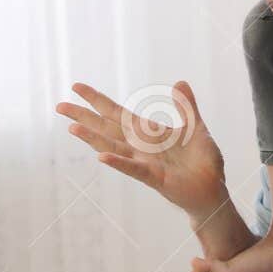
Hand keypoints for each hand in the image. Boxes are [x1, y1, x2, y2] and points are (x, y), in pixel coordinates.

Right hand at [56, 81, 226, 217]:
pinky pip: (134, 169)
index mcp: (148, 133)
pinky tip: (101, 158)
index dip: (97, 100)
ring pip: (113, 148)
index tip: (76, 87)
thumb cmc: (202, 161)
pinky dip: (118, 163)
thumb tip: (179, 81)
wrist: (213, 190)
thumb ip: (186, 106)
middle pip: (107, 128)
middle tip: (59, 106)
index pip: (117, 113)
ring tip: (72, 128)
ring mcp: (145, 163)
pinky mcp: (156, 178)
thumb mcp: (196, 127)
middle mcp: (140, 147)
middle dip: (84, 117)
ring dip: (93, 138)